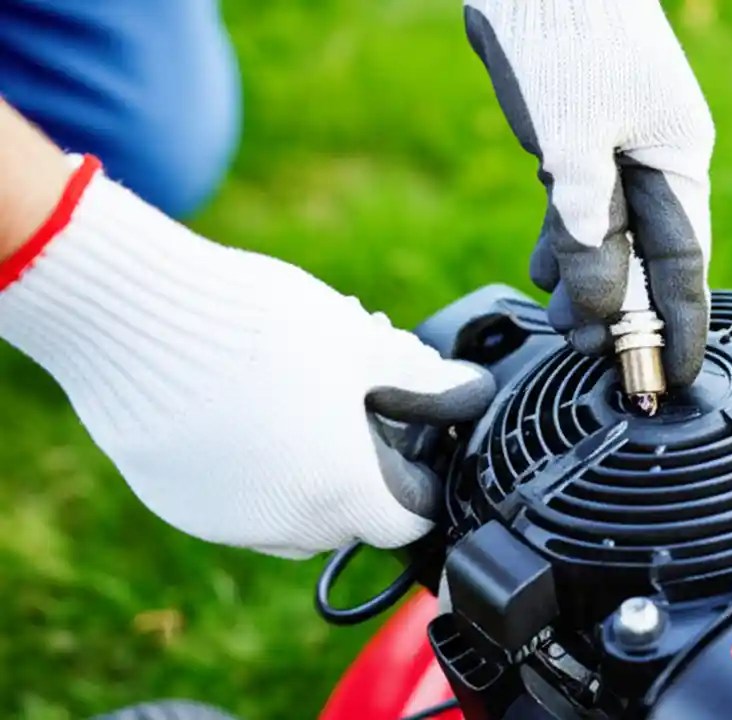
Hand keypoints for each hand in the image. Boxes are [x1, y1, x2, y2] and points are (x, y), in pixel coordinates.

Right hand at [0, 159, 495, 557]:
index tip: (412, 447)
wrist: (134, 316)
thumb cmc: (257, 326)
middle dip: (362, 471)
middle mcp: (284, 526)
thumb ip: (424, 380)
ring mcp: (225, 522)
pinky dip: (253, 473)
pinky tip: (242, 412)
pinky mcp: (175, 505)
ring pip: (291, 516)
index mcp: (341, 493)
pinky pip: (236, 504)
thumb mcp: (361, 341)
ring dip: (307, 476)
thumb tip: (467, 390)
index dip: (420, 484)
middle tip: (351, 406)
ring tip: (296, 401)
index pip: (406, 522)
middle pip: (349, 519)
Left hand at [464, 0, 714, 386]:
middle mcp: (655, 158)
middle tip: (589, 354)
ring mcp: (617, 145)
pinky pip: (580, 205)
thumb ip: (585, 237)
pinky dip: (561, 240)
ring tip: (557, 319)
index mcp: (678, 161)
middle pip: (645, 256)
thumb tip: (598, 311)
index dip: (677, 328)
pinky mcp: (580, 133)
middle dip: (619, 310)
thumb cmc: (565, 41)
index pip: (686, 266)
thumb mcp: (572, 153)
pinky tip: (540, 267)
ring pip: (608, 234)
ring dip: (583, 280)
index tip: (670, 380)